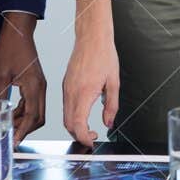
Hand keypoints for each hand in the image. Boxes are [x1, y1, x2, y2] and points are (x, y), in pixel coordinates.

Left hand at [0, 14, 44, 144]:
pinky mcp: (36, 83)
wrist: (18, 31)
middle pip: (38, 118)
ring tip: (7, 127)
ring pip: (36, 112)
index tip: (13, 140)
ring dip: (24, 121)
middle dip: (25, 129)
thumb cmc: (11, 48)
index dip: (23, 131)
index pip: (32, 116)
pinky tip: (11, 114)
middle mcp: (40, 87)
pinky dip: (23, 112)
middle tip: (10, 137)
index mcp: (34, 86)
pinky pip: (32, 103)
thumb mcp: (0, 74)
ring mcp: (39, 85)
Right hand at [63, 0, 119, 145]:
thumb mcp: (114, 82)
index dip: (84, 137)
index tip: (92, 142)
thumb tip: (108, 123)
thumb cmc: (103, 55)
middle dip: (79, 135)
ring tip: (90, 127)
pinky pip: (65, 105)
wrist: (92, 37)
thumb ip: (111, 106)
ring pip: (65, 116)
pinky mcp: (65, 84)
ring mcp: (66, 88)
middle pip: (68, 124)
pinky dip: (72, 115)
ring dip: (75, 126)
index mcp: (84, 93)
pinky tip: (84, 113)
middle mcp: (71, 92)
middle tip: (93, 136)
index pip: (78, 125)